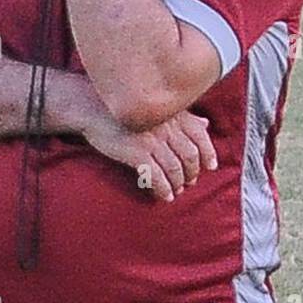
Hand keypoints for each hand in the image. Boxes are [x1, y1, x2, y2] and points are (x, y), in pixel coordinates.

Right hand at [82, 109, 218, 202]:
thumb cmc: (124, 107)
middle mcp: (167, 125)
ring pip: (175, 168)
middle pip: (190, 155)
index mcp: (173, 112)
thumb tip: (205, 123)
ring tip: (176, 191)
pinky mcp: (137, 152)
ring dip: (178, 184)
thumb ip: (182, 116)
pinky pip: (156, 176)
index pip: (200, 135)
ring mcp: (153, 139)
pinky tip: (163, 196)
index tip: (211, 166)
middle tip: (189, 182)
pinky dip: (163, 189)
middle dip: (192, 172)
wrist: (91, 107)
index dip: (208, 153)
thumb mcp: (156, 106)